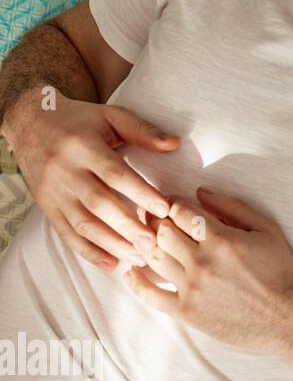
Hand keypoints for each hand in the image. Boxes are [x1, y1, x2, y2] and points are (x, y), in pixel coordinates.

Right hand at [4, 90, 177, 271]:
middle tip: (154, 244)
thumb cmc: (79, 121)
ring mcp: (53, 192)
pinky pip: (66, 233)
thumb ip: (142, 130)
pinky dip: (88, 251)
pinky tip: (111, 264)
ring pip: (82, 223)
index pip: (114, 174)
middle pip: (98, 203)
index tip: (164, 209)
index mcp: (83, 147)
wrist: (30, 123)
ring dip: (112, 244)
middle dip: (127, 227)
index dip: (140, 192)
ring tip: (139, 257)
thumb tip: (175, 143)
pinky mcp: (47, 206)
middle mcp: (65, 171)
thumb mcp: (110, 116)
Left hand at [121, 187, 292, 357]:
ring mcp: (191, 288)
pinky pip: (149, 294)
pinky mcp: (186, 311)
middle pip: (161, 231)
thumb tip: (200, 192)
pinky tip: (131, 270)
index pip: (180, 211)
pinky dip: (135, 281)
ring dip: (145, 244)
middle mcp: (202, 262)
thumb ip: (233, 207)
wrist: (287, 319)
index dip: (171, 202)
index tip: (171, 201)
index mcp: (222, 239)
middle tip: (153, 216)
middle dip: (154, 219)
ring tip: (146, 239)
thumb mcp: (266, 231)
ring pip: (153, 257)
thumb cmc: (280, 272)